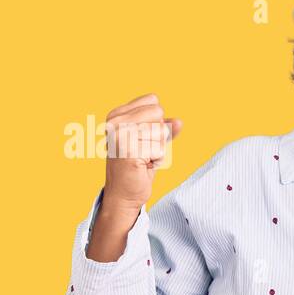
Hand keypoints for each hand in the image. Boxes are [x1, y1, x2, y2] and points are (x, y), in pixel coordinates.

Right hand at [103, 93, 182, 210]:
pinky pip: (160, 149)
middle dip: (158, 134)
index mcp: (116, 114)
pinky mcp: (129, 151)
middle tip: (144, 149)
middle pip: (158, 112)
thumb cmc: (138, 165)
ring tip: (143, 158)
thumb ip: (165, 127)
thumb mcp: (152, 140)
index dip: (156, 120)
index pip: (153, 101)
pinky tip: (144, 166)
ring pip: (161, 131)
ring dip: (158, 148)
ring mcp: (120, 136)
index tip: (142, 137)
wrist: (123, 193)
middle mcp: (114, 122)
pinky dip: (158, 161)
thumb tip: (179, 121)